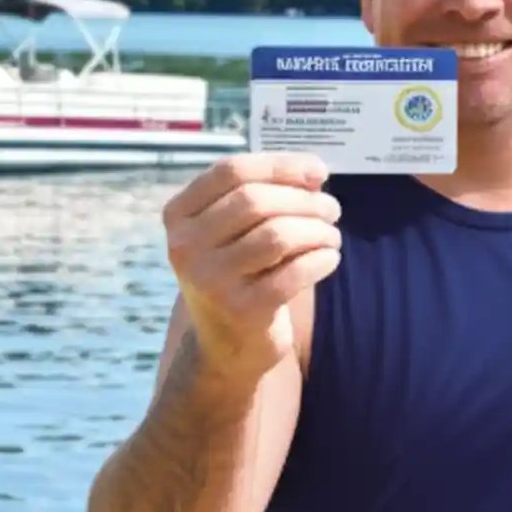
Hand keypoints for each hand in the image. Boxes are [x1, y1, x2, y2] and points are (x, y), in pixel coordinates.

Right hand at [162, 152, 341, 371]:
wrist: (226, 345)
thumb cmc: (239, 273)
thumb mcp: (234, 231)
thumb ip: (264, 194)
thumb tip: (314, 173)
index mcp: (179, 216)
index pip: (231, 171)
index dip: (280, 165)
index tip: (319, 171)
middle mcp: (185, 247)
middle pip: (255, 201)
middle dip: (304, 200)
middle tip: (332, 210)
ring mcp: (210, 281)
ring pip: (277, 235)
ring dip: (317, 230)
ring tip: (332, 236)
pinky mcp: (240, 311)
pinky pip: (293, 273)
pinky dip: (320, 260)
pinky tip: (329, 259)